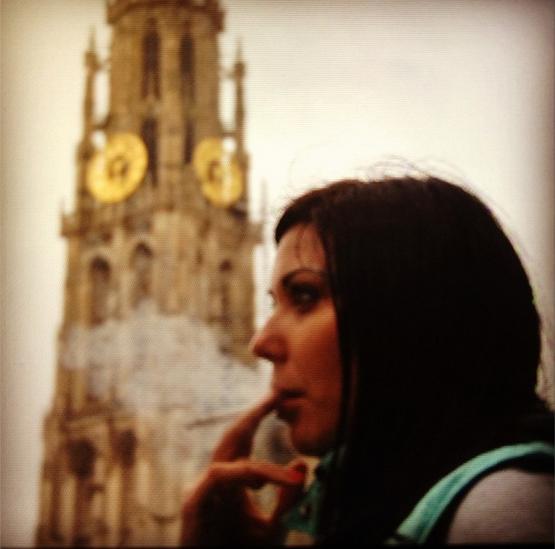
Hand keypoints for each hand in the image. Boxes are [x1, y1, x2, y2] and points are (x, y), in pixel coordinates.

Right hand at [180, 393, 306, 545]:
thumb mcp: (273, 528)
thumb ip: (286, 499)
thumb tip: (300, 465)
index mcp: (234, 482)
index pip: (245, 441)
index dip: (259, 417)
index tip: (279, 399)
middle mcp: (218, 481)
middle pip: (231, 438)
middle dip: (253, 415)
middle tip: (275, 395)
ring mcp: (204, 490)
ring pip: (227, 455)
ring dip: (251, 441)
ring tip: (275, 437)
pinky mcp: (194, 504)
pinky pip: (219, 476)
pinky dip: (243, 474)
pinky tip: (260, 480)